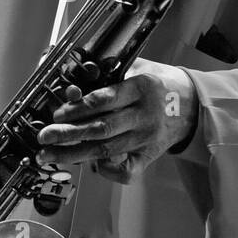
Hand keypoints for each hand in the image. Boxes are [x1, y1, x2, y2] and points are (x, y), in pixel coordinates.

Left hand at [36, 58, 198, 184]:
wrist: (193, 104)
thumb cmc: (160, 83)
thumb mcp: (140, 66)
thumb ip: (110, 73)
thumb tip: (72, 83)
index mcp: (142, 88)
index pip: (105, 100)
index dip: (78, 108)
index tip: (57, 113)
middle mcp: (145, 115)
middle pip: (102, 128)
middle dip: (68, 134)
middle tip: (44, 137)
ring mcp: (148, 138)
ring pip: (107, 150)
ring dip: (75, 154)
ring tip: (49, 155)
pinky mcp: (150, 155)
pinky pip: (128, 171)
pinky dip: (107, 171)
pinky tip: (91, 167)